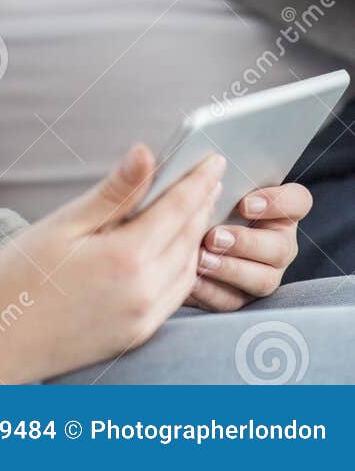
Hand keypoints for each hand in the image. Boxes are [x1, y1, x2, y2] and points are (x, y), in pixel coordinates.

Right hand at [0, 144, 225, 382]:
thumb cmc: (18, 276)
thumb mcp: (63, 224)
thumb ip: (113, 192)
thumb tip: (146, 152)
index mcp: (125, 258)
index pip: (178, 208)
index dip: (198, 180)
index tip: (214, 157)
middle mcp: (144, 292)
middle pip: (188, 238)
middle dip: (202, 203)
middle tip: (212, 175)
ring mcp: (142, 318)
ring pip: (187, 269)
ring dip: (196, 236)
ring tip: (198, 207)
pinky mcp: (135, 336)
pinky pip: (175, 296)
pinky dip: (184, 267)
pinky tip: (176, 251)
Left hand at [185, 182, 311, 311]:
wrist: (173, 238)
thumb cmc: (195, 200)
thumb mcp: (204, 185)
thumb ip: (209, 177)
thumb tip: (199, 169)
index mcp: (277, 209)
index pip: (297, 201)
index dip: (277, 203)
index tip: (244, 204)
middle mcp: (278, 242)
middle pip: (280, 247)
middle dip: (246, 243)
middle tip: (214, 238)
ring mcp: (264, 273)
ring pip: (262, 279)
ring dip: (231, 269)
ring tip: (201, 260)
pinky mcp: (243, 297)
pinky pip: (235, 301)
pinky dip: (213, 292)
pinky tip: (192, 281)